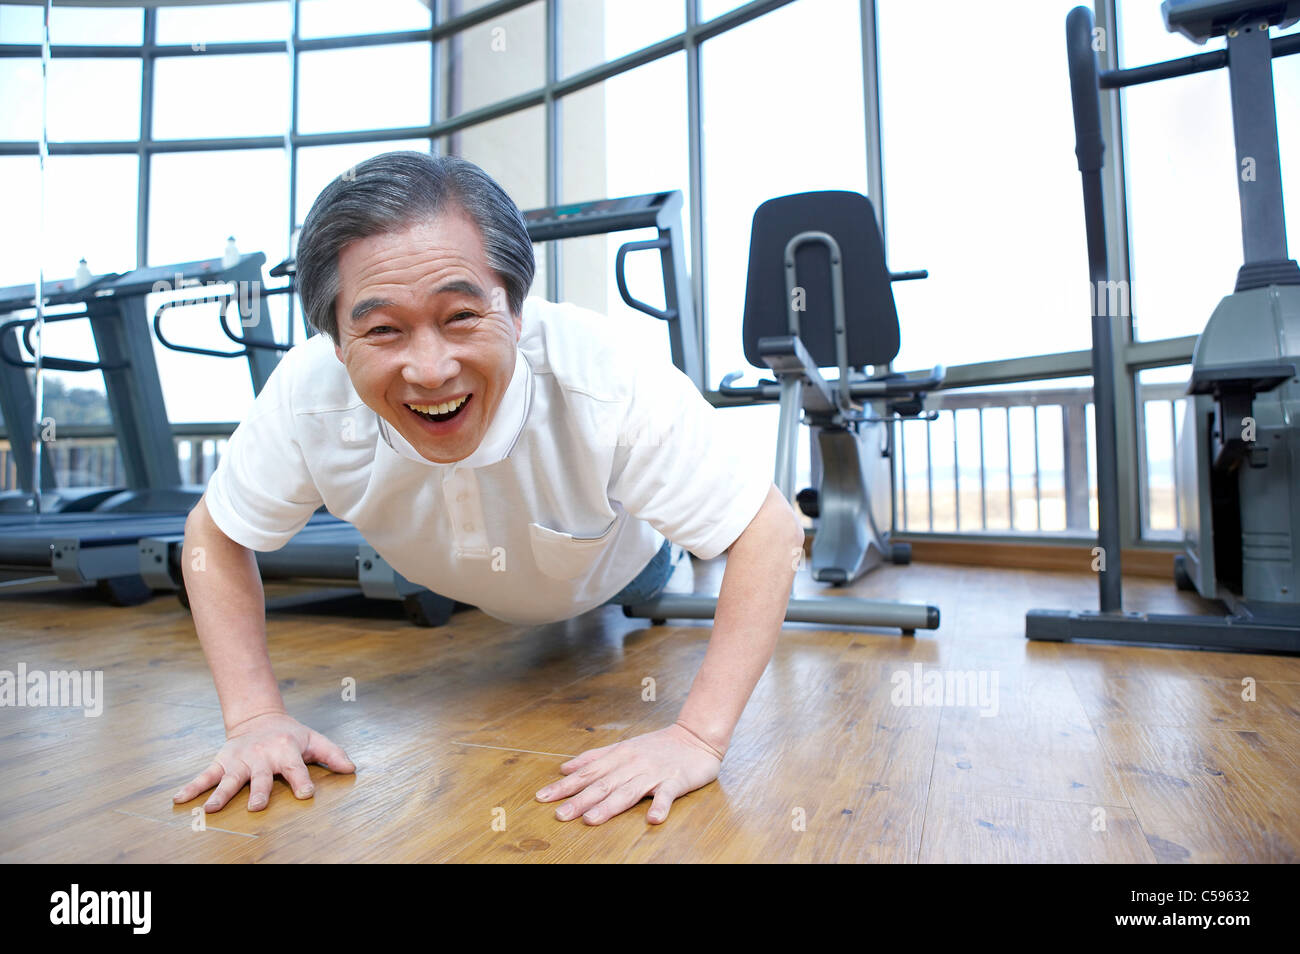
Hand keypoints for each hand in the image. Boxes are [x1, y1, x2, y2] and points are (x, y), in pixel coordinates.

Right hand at [173, 712, 355, 812]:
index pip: (296, 768)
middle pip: (261, 777)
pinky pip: (205, 776)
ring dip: (221, 795)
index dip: (302, 781)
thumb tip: (352, 769)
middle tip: (257, 806)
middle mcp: (261, 757)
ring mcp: (239, 761)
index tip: (306, 795)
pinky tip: (179, 799)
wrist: (259, 718)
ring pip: (229, 779)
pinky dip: (192, 787)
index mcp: (286, 751)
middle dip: (259, 792)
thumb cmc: (291, 735)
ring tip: (211, 810)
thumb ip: (333, 754)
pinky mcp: (222, 762)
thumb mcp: (314, 740)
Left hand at [535, 722, 722, 825]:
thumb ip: (595, 758)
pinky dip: (660, 807)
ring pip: (628, 791)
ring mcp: (654, 773)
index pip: (587, 773)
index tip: (542, 797)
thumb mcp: (623, 747)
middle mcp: (632, 764)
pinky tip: (652, 819)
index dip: (564, 786)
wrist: (696, 737)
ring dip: (609, 806)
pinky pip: (667, 796)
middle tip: (559, 815)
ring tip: (591, 820)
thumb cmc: (658, 745)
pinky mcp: (675, 781)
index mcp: (619, 756)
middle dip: (579, 800)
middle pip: (602, 784)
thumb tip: (565, 768)